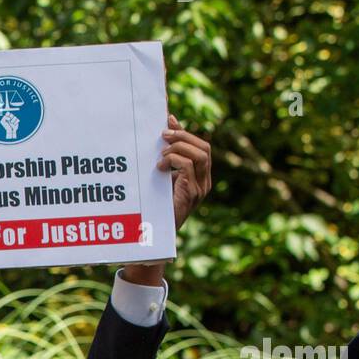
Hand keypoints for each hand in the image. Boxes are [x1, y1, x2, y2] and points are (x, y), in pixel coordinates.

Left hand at [121, 115, 211, 286]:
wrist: (153, 237)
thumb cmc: (155, 207)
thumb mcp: (162, 179)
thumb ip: (167, 156)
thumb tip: (168, 122)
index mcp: (201, 177)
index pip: (203, 147)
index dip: (186, 132)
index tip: (167, 122)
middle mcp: (205, 182)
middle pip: (205, 148)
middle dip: (183, 137)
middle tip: (162, 136)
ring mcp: (200, 190)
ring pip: (201, 155)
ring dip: (178, 149)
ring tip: (160, 156)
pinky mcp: (192, 196)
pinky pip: (189, 168)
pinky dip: (174, 161)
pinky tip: (160, 168)